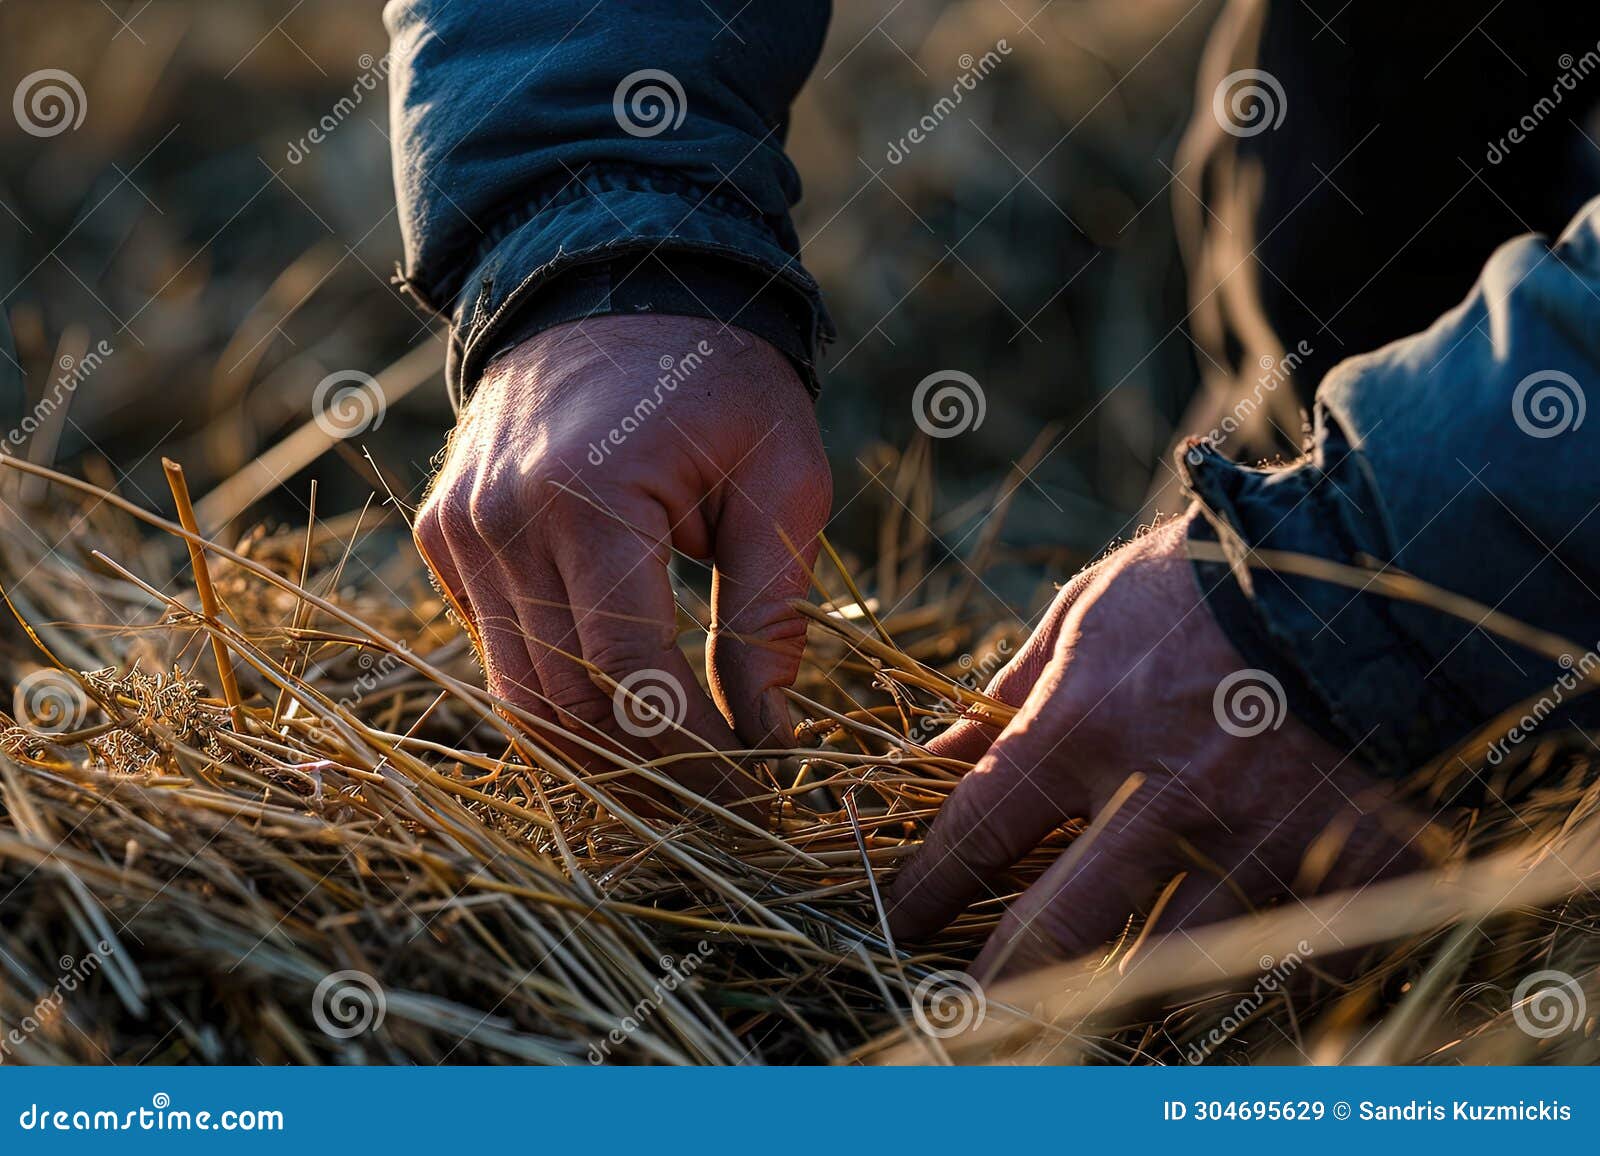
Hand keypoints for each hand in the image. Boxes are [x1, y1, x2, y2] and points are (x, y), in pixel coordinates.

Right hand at [414, 314, 829, 807]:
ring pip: (516, 696)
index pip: (630, 675)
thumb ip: (769, 613)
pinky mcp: (445, 538)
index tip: (754, 794)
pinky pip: (495, 651)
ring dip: (597, 752)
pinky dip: (557, 696)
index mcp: (589, 496)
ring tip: (677, 778)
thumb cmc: (719, 382)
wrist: (615, 288)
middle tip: (720, 808)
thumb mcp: (781, 481)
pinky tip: (623, 708)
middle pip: (562, 704)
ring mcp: (459, 532)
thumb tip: (768, 737)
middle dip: (645, 775)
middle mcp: (502, 522)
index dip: (692, 755)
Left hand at [885, 512, 1430, 978]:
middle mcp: (1162, 797)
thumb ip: (1006, 695)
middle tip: (964, 1016)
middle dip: (997, 985)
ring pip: (1166, 966)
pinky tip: (1213, 978)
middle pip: (1056, 930)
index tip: (902, 922)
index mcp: (1086, 726)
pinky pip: (1284, 958)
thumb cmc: (1202, 583)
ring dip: (1114, 997)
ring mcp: (1257, 838)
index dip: (925, 891)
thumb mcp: (1084, 614)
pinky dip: (1242, 975)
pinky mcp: (1347, 862)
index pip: (977, 835)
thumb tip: (932, 757)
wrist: (1366, 565)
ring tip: (1079, 1015)